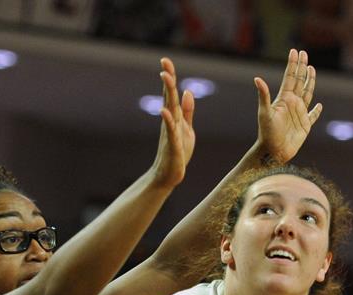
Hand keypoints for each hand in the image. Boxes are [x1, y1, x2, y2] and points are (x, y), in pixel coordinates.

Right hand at [149, 58, 196, 189]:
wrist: (169, 175)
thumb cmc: (178, 152)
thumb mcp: (187, 129)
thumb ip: (187, 111)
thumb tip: (188, 92)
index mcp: (175, 117)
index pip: (171, 93)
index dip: (170, 77)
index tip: (166, 61)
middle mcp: (170, 121)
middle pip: (169, 96)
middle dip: (168, 79)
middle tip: (164, 62)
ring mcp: (169, 132)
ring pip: (169, 108)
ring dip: (167, 93)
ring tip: (165, 77)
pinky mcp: (172, 144)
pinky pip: (170, 130)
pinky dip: (167, 120)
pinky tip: (164, 110)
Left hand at [255, 49, 322, 164]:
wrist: (273, 152)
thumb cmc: (267, 133)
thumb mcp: (264, 113)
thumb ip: (263, 95)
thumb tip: (257, 79)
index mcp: (284, 99)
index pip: (290, 77)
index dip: (293, 64)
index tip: (295, 51)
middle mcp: (292, 104)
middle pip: (299, 81)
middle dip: (302, 67)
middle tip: (304, 53)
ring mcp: (299, 114)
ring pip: (307, 94)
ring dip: (310, 82)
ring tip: (312, 69)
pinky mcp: (305, 126)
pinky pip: (313, 116)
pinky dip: (316, 111)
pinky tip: (319, 105)